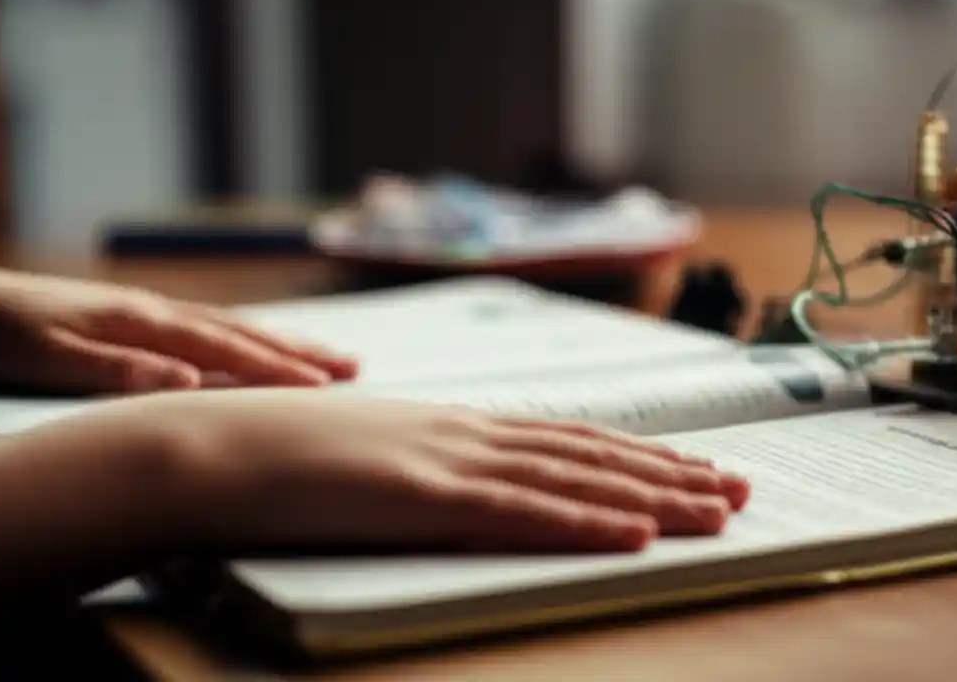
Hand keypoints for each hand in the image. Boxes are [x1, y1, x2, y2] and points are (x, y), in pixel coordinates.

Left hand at [0, 264, 356, 393]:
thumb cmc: (3, 333)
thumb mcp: (51, 357)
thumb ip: (120, 370)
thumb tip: (190, 382)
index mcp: (146, 324)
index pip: (227, 350)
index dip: (279, 370)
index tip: (326, 385)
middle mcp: (160, 314)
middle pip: (245, 333)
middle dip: (302, 352)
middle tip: (353, 366)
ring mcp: (153, 313)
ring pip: (234, 328)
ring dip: (284, 343)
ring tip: (327, 355)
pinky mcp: (141, 318)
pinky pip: (214, 329)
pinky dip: (250, 339)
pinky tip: (260, 345)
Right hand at [149, 390, 749, 551]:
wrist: (217, 443)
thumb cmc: (285, 450)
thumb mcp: (374, 449)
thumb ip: (427, 460)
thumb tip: (465, 476)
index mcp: (459, 424)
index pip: (571, 439)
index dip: (640, 454)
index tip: (694, 467)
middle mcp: (471, 433)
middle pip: (593, 453)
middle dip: (672, 472)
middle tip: (739, 489)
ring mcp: (452, 460)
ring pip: (576, 478)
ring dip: (653, 497)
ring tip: (717, 513)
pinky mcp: (425, 495)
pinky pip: (520, 512)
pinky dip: (583, 521)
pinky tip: (633, 533)